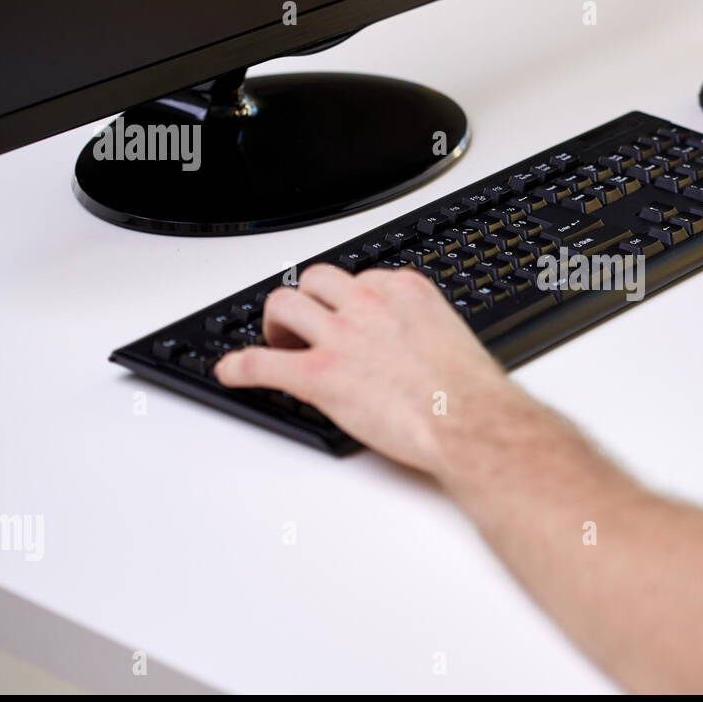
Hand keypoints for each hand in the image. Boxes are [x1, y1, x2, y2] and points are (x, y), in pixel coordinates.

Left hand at [213, 264, 528, 476]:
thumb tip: (412, 345)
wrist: (469, 423)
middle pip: (316, 280)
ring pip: (284, 304)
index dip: (349, 301)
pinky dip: (239, 366)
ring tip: (278, 344)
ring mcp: (340, 335)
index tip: (348, 317)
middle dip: (308, 300)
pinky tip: (232, 373)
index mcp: (403, 291)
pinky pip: (261, 361)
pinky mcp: (318, 374)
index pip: (362, 278)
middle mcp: (367, 303)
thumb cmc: (470, 393)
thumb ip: (421, 331)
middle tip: (307, 326)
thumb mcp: (451, 339)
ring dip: (276, 324)